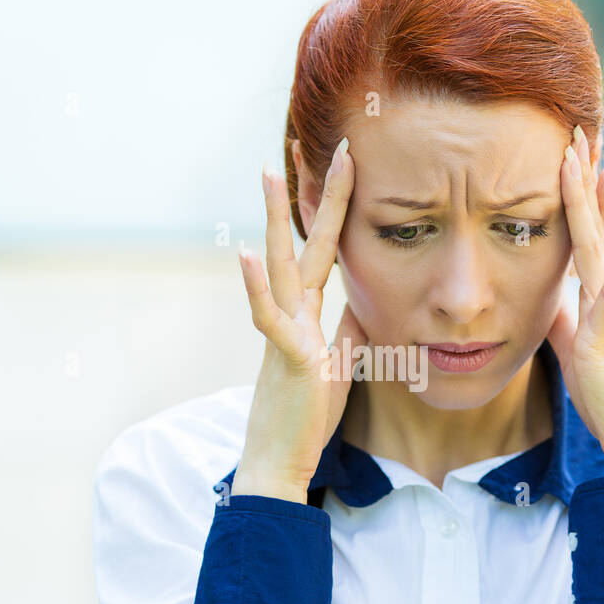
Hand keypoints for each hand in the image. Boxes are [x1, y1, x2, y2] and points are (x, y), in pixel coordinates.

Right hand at [233, 137, 367, 502]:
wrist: (283, 459)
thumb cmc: (306, 416)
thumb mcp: (337, 364)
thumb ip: (346, 330)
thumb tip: (360, 303)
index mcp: (308, 314)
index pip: (323, 251)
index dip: (333, 209)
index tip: (345, 166)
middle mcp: (292, 313)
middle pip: (303, 243)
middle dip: (311, 194)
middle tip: (317, 143)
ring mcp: (284, 331)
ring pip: (278, 266)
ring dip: (272, 220)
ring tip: (267, 174)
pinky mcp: (285, 356)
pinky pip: (266, 317)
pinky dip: (254, 286)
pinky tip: (244, 254)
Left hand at [546, 126, 603, 474]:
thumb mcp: (577, 352)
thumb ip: (564, 323)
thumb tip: (550, 301)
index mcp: (600, 300)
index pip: (589, 239)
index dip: (581, 199)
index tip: (572, 159)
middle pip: (597, 229)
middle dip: (587, 183)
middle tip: (579, 134)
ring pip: (602, 250)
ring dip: (599, 205)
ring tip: (600, 160)